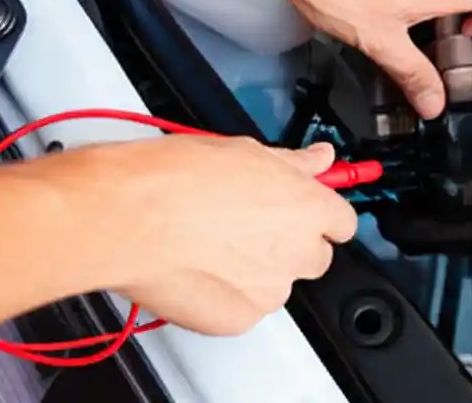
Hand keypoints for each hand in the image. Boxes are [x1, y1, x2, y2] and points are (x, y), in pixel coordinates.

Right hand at [65, 137, 356, 335]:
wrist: (129, 217)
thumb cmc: (177, 179)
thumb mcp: (244, 151)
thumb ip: (292, 163)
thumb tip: (318, 158)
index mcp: (308, 207)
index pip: (342, 221)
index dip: (318, 215)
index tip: (300, 209)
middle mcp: (298, 252)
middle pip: (314, 255)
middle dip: (289, 243)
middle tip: (248, 225)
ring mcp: (269, 290)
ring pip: (276, 283)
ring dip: (256, 270)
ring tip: (211, 244)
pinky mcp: (237, 319)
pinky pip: (243, 308)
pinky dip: (226, 295)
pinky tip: (197, 269)